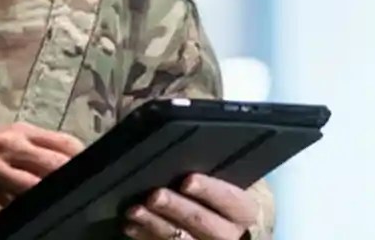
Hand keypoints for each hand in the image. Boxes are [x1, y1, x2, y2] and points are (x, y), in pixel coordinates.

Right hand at [0, 121, 84, 224]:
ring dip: (54, 202)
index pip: (66, 142)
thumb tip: (70, 172)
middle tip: (91, 200)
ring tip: (70, 213)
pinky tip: (39, 223)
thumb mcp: (2, 150)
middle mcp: (9, 145)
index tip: (101, 178)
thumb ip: (33, 156)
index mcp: (19, 133)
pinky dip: (28, 216)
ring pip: (38, 187)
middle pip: (57, 163)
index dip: (86, 161)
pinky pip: (13, 208)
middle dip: (76, 183)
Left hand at [123, 174, 257, 239]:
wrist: (224, 228)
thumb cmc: (220, 196)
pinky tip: (131, 226)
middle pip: (202, 222)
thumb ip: (212, 170)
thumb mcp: (225, 182)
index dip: (209, 189)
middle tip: (155, 195)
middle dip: (176, 207)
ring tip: (134, 211)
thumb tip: (183, 143)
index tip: (188, 180)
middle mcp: (229, 233)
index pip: (230, 199)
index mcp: (243, 210)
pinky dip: (145, 236)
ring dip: (155, 224)